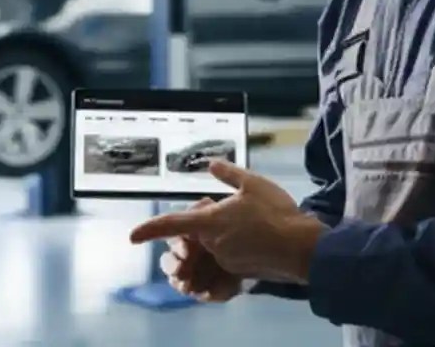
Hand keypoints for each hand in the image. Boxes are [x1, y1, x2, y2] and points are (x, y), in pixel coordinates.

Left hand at [130, 160, 325, 283]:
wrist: (302, 248)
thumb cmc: (277, 214)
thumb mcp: (252, 184)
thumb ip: (228, 174)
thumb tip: (211, 163)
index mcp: (210, 223)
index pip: (172, 225)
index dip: (149, 230)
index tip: (132, 237)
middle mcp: (213, 244)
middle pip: (198, 233)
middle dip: (206, 222)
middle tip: (234, 210)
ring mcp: (225, 260)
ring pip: (214, 245)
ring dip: (223, 234)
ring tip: (252, 222)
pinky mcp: (239, 271)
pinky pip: (229, 257)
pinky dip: (237, 246)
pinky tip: (257, 237)